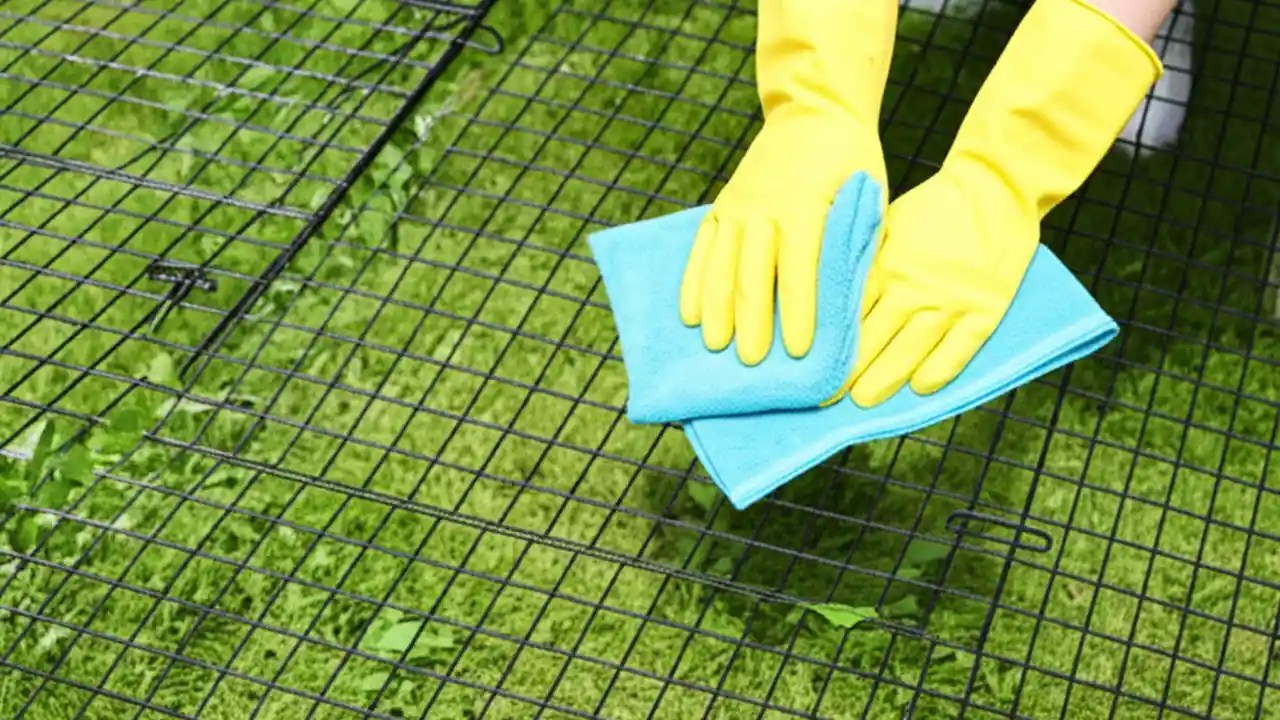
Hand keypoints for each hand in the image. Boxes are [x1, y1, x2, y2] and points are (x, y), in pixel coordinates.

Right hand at [679, 108, 886, 365]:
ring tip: (715, 346)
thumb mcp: (868, 200)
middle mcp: (765, 210)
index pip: (801, 270)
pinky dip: (693, 282)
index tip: (800, 351)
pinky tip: (688, 315)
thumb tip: (848, 306)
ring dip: (716, 308)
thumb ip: (856, 247)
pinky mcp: (721, 208)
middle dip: (752, 321)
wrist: (814, 112)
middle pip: (753, 274)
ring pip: (721, 265)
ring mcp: (737, 208)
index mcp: (807, 209)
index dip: (799, 311)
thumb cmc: (853, 165)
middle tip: (752, 363)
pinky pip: (701, 250)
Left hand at [845, 172, 1038, 406]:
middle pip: (872, 340)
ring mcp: (951, 301)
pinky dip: (939, 372)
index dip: (827, 344)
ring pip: (910, 351)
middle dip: (846, 373)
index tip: (808, 367)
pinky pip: (959, 350)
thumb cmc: (934, 206)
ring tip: (863, 402)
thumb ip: (862, 259)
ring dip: (884, 380)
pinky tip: (920, 389)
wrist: (997, 186)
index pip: (847, 314)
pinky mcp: (986, 309)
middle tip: (824, 398)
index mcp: (885, 265)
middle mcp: (914, 287)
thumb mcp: (887, 224)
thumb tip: (828, 293)